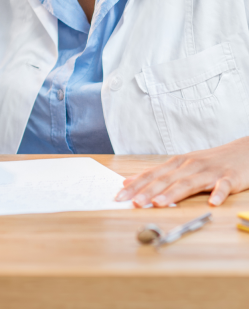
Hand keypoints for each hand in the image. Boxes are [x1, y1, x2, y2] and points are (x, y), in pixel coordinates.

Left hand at [115, 136, 248, 206]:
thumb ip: (159, 174)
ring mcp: (210, 172)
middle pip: (166, 180)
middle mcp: (190, 166)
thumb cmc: (210, 162)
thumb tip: (130, 181)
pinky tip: (213, 203)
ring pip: (189, 183)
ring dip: (172, 193)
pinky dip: (218, 194)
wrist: (243, 151)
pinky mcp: (230, 178)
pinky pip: (224, 186)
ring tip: (158, 204)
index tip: (120, 195)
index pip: (152, 175)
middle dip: (147, 191)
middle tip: (133, 203)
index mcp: (178, 163)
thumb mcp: (183, 165)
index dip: (136, 185)